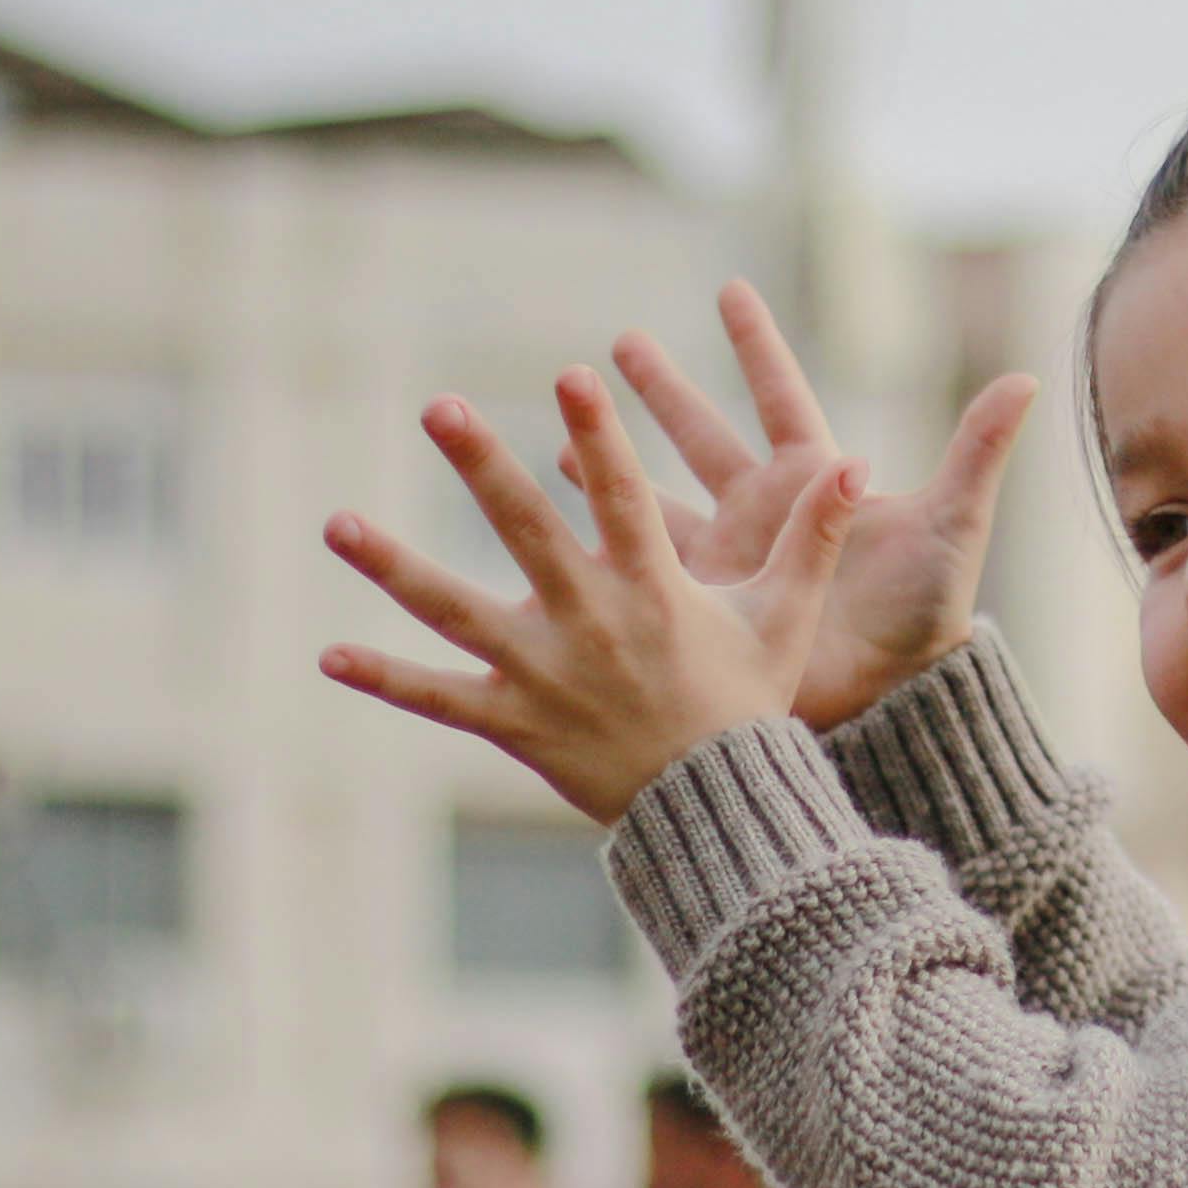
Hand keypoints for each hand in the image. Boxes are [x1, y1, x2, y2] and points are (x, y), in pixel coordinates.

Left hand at [322, 366, 861, 820]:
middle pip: (525, 533)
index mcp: (654, 591)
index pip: (622, 498)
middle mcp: (589, 625)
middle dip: (482, 467)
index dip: (598, 436)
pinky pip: (437, 699)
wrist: (715, 810)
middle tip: (440, 406)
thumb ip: (812, 539)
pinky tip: (328, 653)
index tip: (571, 377)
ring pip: (456, 612)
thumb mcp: (785, 620)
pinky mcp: (511, 723)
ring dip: (395, 567)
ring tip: (337, 523)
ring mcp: (541, 675)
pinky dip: (385, 677)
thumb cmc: (747, 706)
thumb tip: (858, 466)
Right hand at [595, 283, 1035, 733]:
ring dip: (609, 461)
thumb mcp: (953, 525)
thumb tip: (1029, 378)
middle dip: (662, 390)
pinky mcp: (701, 606)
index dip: (756, 344)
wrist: (889, 703)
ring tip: (564, 427)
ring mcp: (728, 559)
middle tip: (617, 346)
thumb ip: (979, 450)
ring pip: (652, 495)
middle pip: (702, 434)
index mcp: (817, 480)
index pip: (780, 394)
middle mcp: (766, 512)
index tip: (729, 289)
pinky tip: (549, 529)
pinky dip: (596, 544)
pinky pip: (636, 566)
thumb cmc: (926, 614)